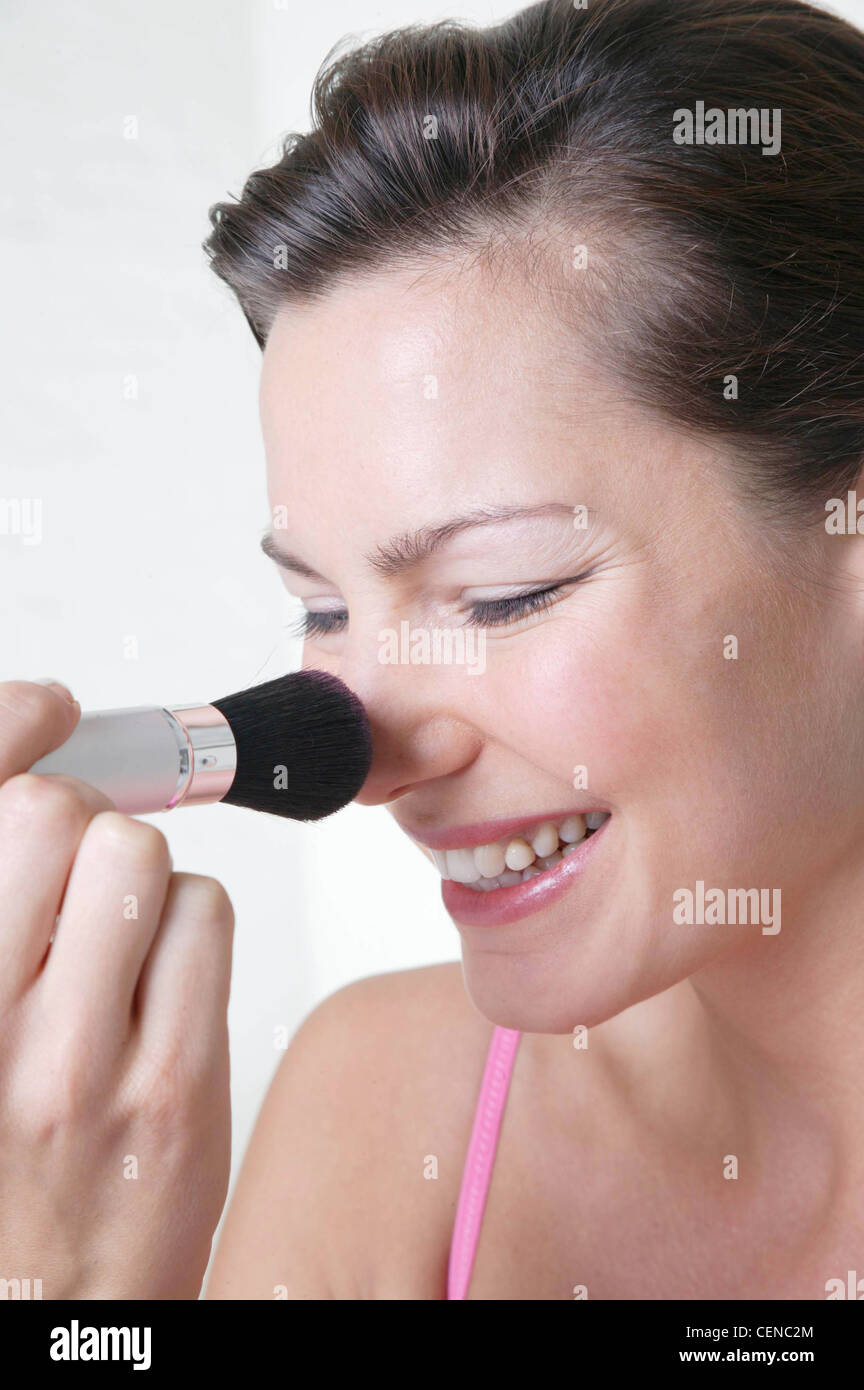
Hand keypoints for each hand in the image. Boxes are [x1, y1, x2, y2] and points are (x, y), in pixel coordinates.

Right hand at [0, 680, 233, 1298]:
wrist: (42, 1310)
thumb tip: (42, 791)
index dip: (13, 730)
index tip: (46, 713)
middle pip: (55, 816)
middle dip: (79, 824)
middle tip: (77, 871)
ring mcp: (77, 1062)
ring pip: (140, 855)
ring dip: (139, 876)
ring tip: (117, 938)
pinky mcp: (173, 1085)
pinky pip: (203, 914)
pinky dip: (190, 924)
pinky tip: (161, 980)